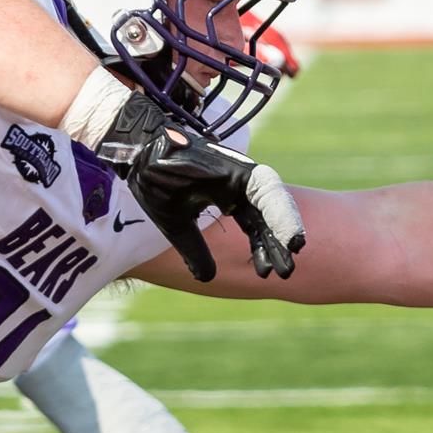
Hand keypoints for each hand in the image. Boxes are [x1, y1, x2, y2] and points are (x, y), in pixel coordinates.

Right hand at [97, 93, 304, 281]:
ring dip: (285, 228)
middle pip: (266, 217)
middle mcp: (239, 186)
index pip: (254, 223)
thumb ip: (195, 250)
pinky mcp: (240, 167)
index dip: (264, 244)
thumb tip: (207, 278)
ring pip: (274, 202)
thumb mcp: (177, 225)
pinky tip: (291, 237)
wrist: (138, 153)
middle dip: (277, 243)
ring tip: (294, 254)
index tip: (270, 271)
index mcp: (228, 196)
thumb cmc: (156, 184)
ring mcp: (241, 174)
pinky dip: (281, 212)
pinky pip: (268, 189)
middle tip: (286, 272)